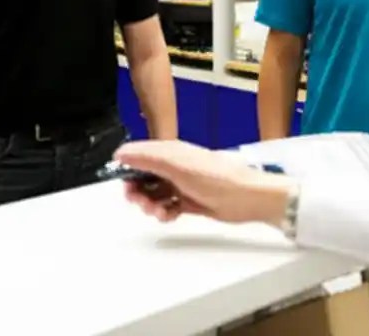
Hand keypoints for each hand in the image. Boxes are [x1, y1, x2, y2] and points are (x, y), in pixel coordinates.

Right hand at [114, 140, 294, 224]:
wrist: (246, 198)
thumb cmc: (218, 178)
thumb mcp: (177, 165)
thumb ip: (148, 158)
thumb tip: (122, 153)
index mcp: (171, 152)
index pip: (139, 156)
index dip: (128, 169)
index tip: (126, 184)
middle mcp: (174, 166)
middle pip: (144, 178)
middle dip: (138, 192)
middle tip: (143, 202)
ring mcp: (181, 184)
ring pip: (154, 195)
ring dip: (152, 205)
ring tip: (161, 211)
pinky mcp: (188, 202)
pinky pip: (167, 208)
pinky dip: (164, 213)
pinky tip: (170, 215)